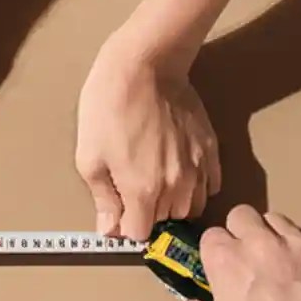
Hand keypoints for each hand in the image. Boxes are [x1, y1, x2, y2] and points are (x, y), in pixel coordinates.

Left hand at [76, 37, 219, 240]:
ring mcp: (199, 168)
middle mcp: (177, 187)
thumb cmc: (108, 109)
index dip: (125, 226)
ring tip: (155, 184)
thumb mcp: (89, 157)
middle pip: (165, 221)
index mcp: (143, 191)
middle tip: (131, 191)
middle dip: (147, 215)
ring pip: (190, 207)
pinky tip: (180, 175)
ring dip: (172, 205)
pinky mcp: (211, 149)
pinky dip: (196, 189)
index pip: (139, 234)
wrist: (144, 66)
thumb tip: (109, 230)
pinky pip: (211, 185)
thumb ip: (103, 199)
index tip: (117, 211)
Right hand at [191, 205, 300, 300]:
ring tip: (285, 265)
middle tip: (252, 259)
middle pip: (244, 216)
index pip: (212, 235)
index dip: (218, 252)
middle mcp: (262, 242)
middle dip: (244, 233)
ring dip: (276, 238)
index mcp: (228, 261)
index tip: (225, 267)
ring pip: (280, 222)